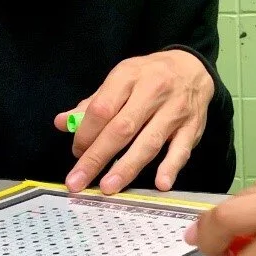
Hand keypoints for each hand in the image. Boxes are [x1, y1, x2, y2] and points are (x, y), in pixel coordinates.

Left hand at [55, 50, 214, 194]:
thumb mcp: (120, 79)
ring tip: (108, 187)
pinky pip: (181, 149)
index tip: (76, 152)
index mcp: (129, 76)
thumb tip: (63, 123)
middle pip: (122, 128)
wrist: (192, 68)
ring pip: (148, 141)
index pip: (102, 108)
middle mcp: (153, 91)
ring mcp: (175, 110)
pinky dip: (171, 167)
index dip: (86, 133)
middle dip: (98, 157)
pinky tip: (160, 183)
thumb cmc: (149, 76)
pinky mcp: (192, 127)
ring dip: (127, 167)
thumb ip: (92, 104)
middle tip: (79, 181)